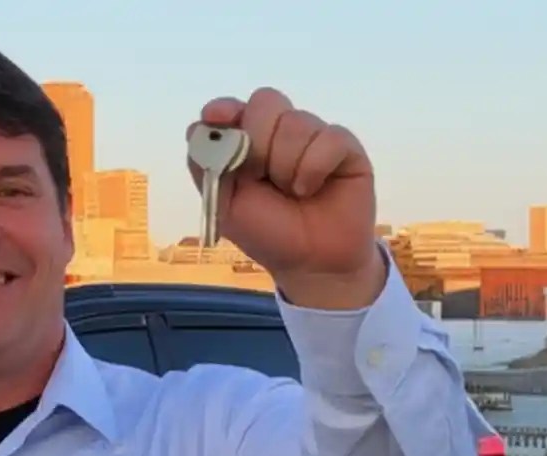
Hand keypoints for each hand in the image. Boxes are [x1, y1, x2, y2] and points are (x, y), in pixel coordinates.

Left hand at [187, 88, 382, 306]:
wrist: (310, 262)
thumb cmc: (265, 231)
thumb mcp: (223, 203)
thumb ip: (206, 163)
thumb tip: (202, 123)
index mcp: (245, 142)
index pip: (232, 108)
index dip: (224, 109)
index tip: (219, 118)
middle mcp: (277, 132)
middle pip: (265, 102)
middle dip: (258, 144)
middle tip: (261, 178)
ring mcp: (311, 135)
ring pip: (296, 122)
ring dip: (286, 166)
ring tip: (292, 193)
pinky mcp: (344, 146)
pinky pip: (328, 138)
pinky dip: (313, 168)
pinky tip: (312, 189)